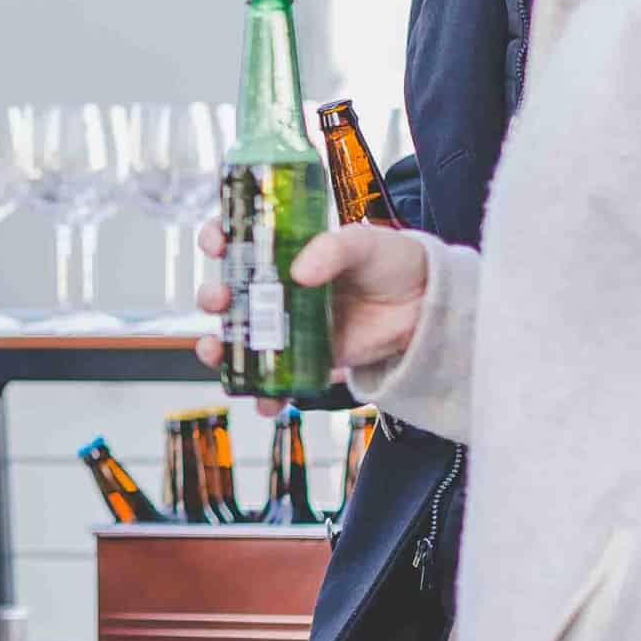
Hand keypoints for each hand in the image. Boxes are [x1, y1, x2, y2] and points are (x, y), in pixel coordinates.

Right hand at [188, 219, 429, 375]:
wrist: (427, 304)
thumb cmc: (394, 262)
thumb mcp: (363, 242)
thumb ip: (332, 250)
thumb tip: (300, 272)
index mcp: (288, 250)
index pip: (240, 240)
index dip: (218, 240)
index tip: (216, 244)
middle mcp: (280, 287)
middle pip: (229, 292)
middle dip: (212, 297)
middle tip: (220, 300)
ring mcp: (292, 325)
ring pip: (242, 338)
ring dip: (220, 347)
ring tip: (216, 351)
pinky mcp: (310, 357)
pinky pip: (278, 378)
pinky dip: (265, 394)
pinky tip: (262, 400)